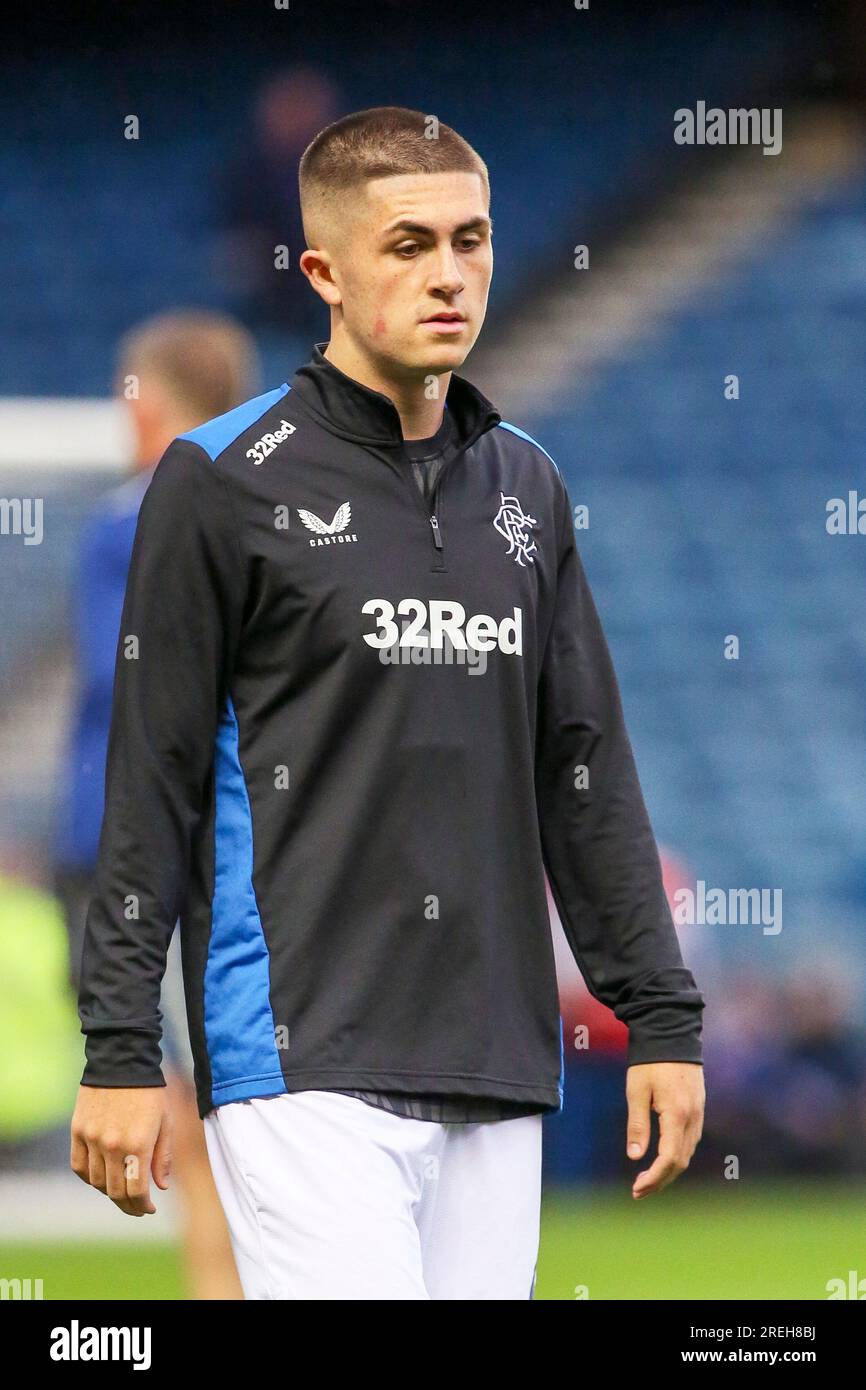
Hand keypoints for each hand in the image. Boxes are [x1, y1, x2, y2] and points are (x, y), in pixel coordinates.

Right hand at [70, 1086, 171, 1216]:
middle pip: (115, 1191)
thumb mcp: (166, 1122)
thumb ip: (162, 1157)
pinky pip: (79, 1166)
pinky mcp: (78, 1131)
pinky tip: (101, 1178)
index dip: (142, 1206)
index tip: (148, 1209)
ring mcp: (92, 1139)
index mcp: (139, 1144)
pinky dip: (89, 1178)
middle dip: (127, 1205)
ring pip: (97, 1182)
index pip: (137, 1191)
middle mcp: (113, 1145)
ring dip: (109, 1192)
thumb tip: (160, 1187)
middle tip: (136, 1207)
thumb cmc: (151, 1092)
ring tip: (121, 1191)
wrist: (123, 1061)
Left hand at [625, 1061, 703, 1199]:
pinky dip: (677, 1157)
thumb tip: (635, 1157)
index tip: (637, 1188)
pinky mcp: (698, 1109)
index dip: (655, 1178)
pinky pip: (690, 1141)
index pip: (670, 1158)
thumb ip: (637, 1124)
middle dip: (660, 1180)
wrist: (672, 1035)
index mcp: (677, 1114)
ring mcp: (699, 1114)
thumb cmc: (650, 1062)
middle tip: (638, 1191)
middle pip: (681, 1162)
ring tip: (647, 1180)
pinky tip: (662, 1159)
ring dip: (669, 1171)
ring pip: (687, 1153)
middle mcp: (693, 1118)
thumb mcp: (636, 1091)